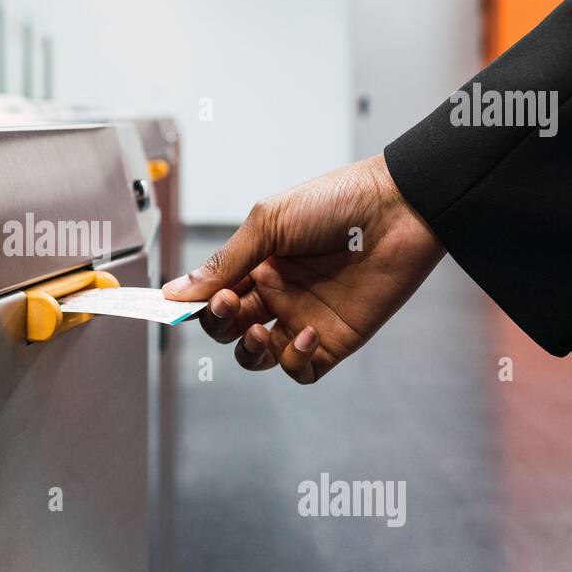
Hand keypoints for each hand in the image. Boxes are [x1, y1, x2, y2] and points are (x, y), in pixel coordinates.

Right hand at [162, 154, 444, 382]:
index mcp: (256, 264)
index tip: (171, 307)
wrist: (400, 208)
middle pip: (228, 328)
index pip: (211, 295)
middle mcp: (276, 294)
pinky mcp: (335, 340)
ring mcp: (304, 317)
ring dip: (249, 350)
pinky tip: (305, 334)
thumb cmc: (336, 202)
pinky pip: (301, 369)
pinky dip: (294, 360)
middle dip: (217, 323)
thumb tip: (176, 290)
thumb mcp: (269, 223)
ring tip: (260, 329)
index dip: (191, 304)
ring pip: (258, 355)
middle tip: (226, 304)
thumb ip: (225, 262)